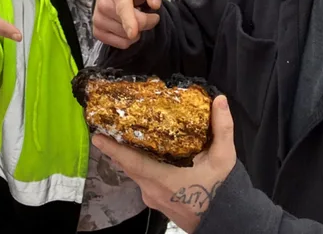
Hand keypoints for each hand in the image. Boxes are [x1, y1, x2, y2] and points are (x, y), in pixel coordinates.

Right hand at [92, 0, 161, 48]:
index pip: (123, 8)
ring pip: (128, 37)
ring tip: (133, 17)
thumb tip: (155, 5)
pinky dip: (129, 39)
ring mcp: (98, 20)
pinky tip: (126, 26)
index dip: (129, 21)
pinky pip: (122, 44)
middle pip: (133, 25)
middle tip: (146, 12)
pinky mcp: (97, 32)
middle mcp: (104, 5)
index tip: (133, 32)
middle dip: (146, 22)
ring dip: (137, 31)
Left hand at [93, 96, 236, 232]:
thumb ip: (222, 128)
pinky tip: (144, 156)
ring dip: (127, 158)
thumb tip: (220, 100)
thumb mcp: (224, 158)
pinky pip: (141, 181)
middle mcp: (152, 190)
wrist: (223, 221)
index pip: (133, 162)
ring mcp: (152, 198)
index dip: (114, 149)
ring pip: (134, 174)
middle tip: (109, 129)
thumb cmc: (220, 190)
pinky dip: (138, 168)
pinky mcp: (156, 202)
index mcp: (163, 179)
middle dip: (117, 149)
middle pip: (129, 166)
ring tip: (123, 138)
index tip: (97, 138)